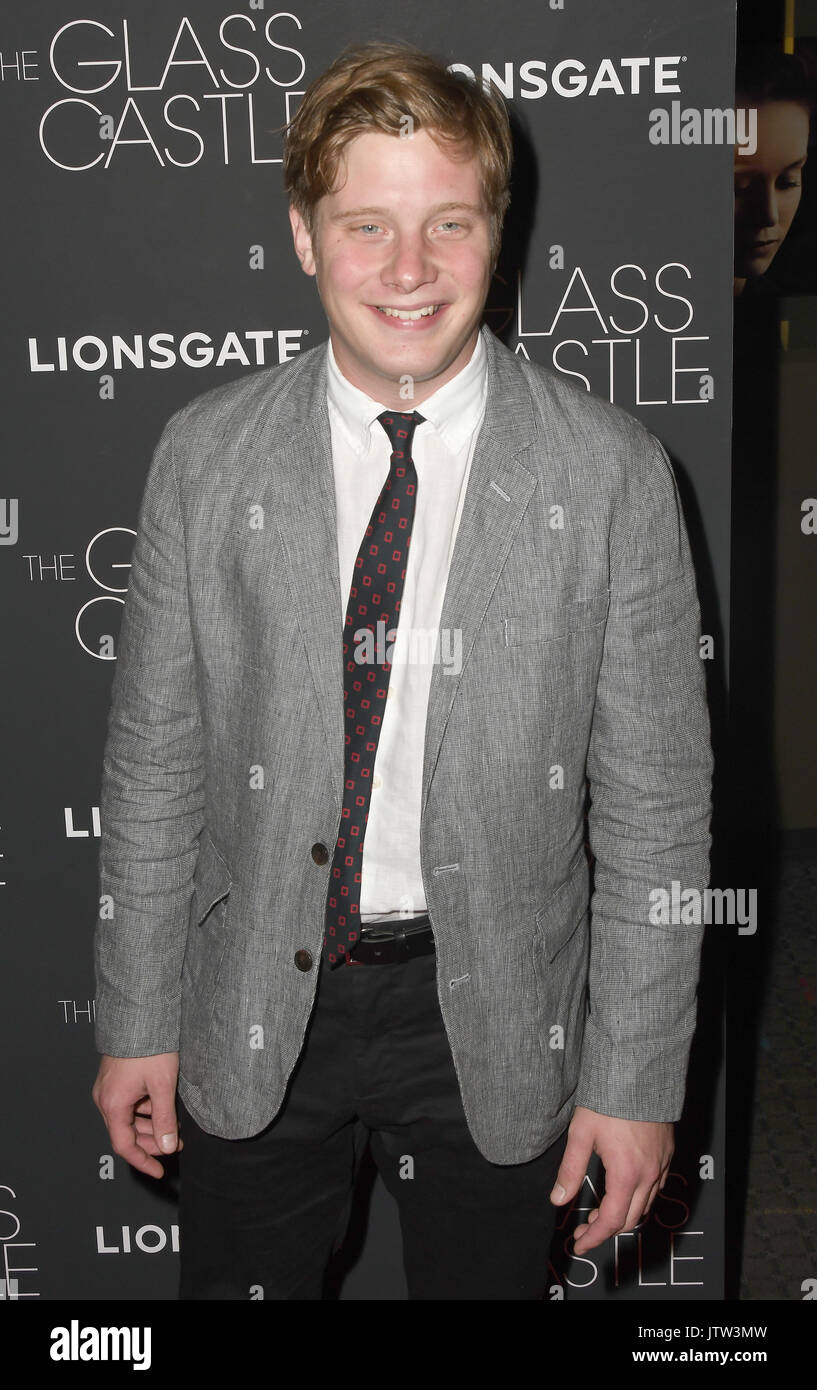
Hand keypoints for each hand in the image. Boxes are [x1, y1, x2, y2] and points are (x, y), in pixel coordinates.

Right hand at [92, 1052, 182, 1178]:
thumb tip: (167, 1146)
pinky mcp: (115, 1079)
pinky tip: (164, 1108)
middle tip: (176, 1144)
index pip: (124, 1146)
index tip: (159, 1171)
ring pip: (129, 1119)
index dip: (143, 1161)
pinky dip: (146, 1111)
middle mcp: (105, 1098)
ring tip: (175, 1128)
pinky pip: (129, 1104)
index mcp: (113, 1104)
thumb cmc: (149, 1047)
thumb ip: (165, 1118)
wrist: (139, 1016)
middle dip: (152, 1143)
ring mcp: (108, 1089)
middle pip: (126, 1133)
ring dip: (151, 1126)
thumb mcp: (162, 1085)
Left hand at [549, 1105, 672, 1253]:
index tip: (579, 1243)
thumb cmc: (608, 1101)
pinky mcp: (667, 1154)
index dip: (594, 1237)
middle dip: (606, 1230)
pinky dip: (639, 1199)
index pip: (612, 1221)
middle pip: (631, 1219)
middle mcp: (649, 1174)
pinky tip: (623, 1191)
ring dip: (624, 1215)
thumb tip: (558, 1199)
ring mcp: (661, 1165)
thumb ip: (570, 1170)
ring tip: (599, 1213)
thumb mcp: (581, 1134)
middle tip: (584, 1229)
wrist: (638, 1074)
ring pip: (646, 1205)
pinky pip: (656, 1188)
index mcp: (627, 1173)